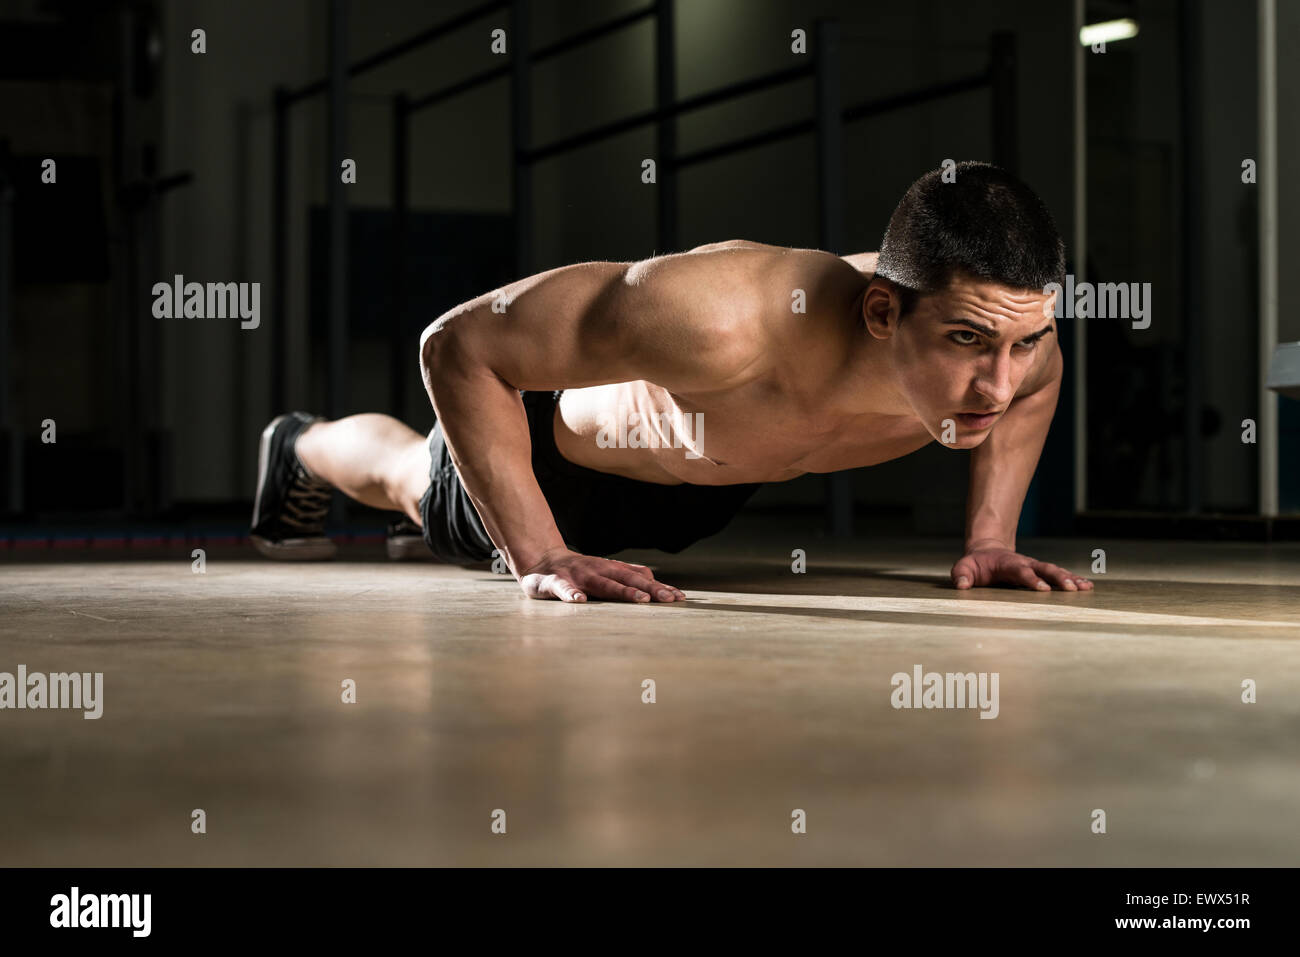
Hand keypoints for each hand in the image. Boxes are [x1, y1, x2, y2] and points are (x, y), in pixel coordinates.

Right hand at [519, 547, 685, 602]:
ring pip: (602, 584)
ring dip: (621, 591)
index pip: (640, 579)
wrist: (540, 560)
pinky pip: (563, 588)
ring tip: (640, 600)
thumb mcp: (604, 569)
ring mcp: (577, 575)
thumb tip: (653, 576)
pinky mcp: (554, 582)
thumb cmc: (578, 570)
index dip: (659, 588)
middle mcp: (598, 570)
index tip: (680, 597)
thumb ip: (626, 573)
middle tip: (669, 599)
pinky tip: (579, 601)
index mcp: (610, 569)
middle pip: (627, 580)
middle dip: (649, 590)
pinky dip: (571, 594)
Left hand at [950, 545, 1093, 591]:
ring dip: (1070, 579)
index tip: (1043, 589)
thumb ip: (961, 575)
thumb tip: (961, 585)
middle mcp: (1026, 564)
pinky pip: (1060, 575)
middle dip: (1058, 579)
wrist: (988, 552)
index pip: (1021, 571)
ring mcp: (1036, 567)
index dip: (1032, 579)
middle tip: (1071, 589)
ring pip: (1056, 571)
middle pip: (1044, 569)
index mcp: (1008, 564)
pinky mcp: (1042, 572)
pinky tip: (1087, 587)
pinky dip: (1074, 580)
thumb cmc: (976, 565)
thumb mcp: (964, 568)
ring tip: (1085, 588)